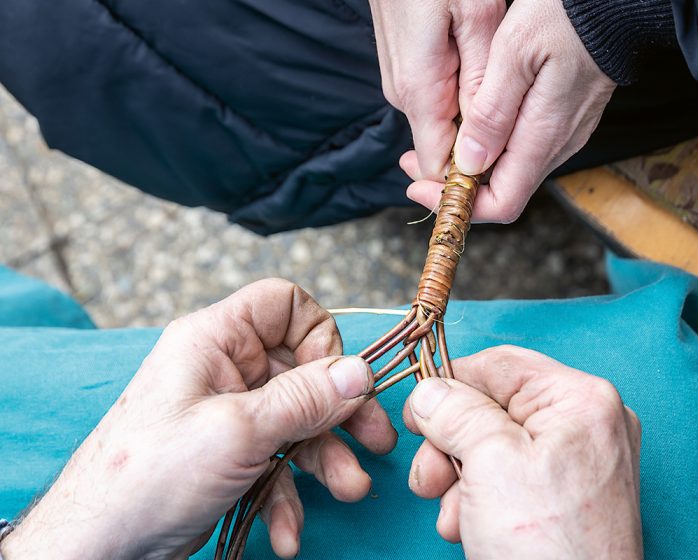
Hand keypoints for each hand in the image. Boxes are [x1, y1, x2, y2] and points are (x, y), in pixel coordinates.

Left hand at [2, 280, 396, 559]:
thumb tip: (360, 373)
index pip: (283, 304)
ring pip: (296, 421)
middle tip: (375, 442)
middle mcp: (223, 370)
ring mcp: (227, 415)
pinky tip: (288, 530)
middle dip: (339, 412)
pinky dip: (288, 494)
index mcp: (214, 341)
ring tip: (347, 490)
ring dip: (324, 459)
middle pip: (302, 370)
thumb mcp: (238, 432)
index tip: (337, 381)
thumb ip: (304, 399)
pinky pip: (275, 460)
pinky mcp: (229, 456)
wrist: (96, 551)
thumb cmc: (147, 478)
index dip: (317, 336)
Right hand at [370, 0, 507, 180]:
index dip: (472, 180)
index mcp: (419, 90)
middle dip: (481, 141)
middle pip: (444, 146)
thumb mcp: (477, 15)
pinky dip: (464, 90)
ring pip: (443, 120)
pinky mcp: (406, 66)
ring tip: (501, 71)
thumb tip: (479, 147)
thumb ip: (480, 85)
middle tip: (518, 106)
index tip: (507, 170)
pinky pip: (437, 96)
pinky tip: (481, 58)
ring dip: (476, 110)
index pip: (439, 167)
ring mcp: (400, 79)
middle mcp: (403, 93)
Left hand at [381, 0, 614, 222]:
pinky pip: (524, 149)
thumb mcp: (515, 54)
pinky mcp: (564, 120)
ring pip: (511, 171)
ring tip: (438, 144)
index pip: (501, 204)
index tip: (421, 188)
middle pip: (502, 192)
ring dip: (471, 167)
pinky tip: (472, 127)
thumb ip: (491, 113)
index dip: (458, 205)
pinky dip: (491, 148)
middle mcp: (557, 145)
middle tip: (416, 165)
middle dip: (455, 186)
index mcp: (542, 136)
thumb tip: (468, 164)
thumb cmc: (565, 18)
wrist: (614, 5)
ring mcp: (564, 134)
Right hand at [404, 346, 641, 558]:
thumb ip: (454, 411)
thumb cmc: (548, 548)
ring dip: (458, 477)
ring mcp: (578, 464)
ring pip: (495, 446)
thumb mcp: (488, 461)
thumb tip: (428, 391)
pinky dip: (480, 498)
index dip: (450, 383)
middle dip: (451, 443)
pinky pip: (511, 477)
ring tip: (452, 512)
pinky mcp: (565, 498)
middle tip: (429, 477)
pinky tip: (468, 526)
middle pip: (494, 408)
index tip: (417, 412)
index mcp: (582, 400)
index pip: (501, 364)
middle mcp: (587, 425)